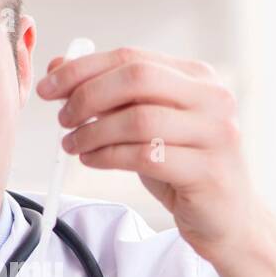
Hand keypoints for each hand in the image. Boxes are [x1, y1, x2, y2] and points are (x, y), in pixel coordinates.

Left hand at [36, 46, 254, 266]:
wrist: (227, 218)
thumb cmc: (182, 168)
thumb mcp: (144, 126)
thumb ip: (110, 96)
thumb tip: (59, 67)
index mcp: (198, 77)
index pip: (132, 58)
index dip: (83, 69)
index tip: (49, 87)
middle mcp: (212, 98)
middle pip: (137, 79)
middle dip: (88, 96)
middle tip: (63, 118)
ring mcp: (215, 133)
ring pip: (139, 119)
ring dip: (94, 132)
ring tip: (72, 145)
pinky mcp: (207, 170)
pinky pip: (146, 157)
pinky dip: (108, 156)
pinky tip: (92, 160)